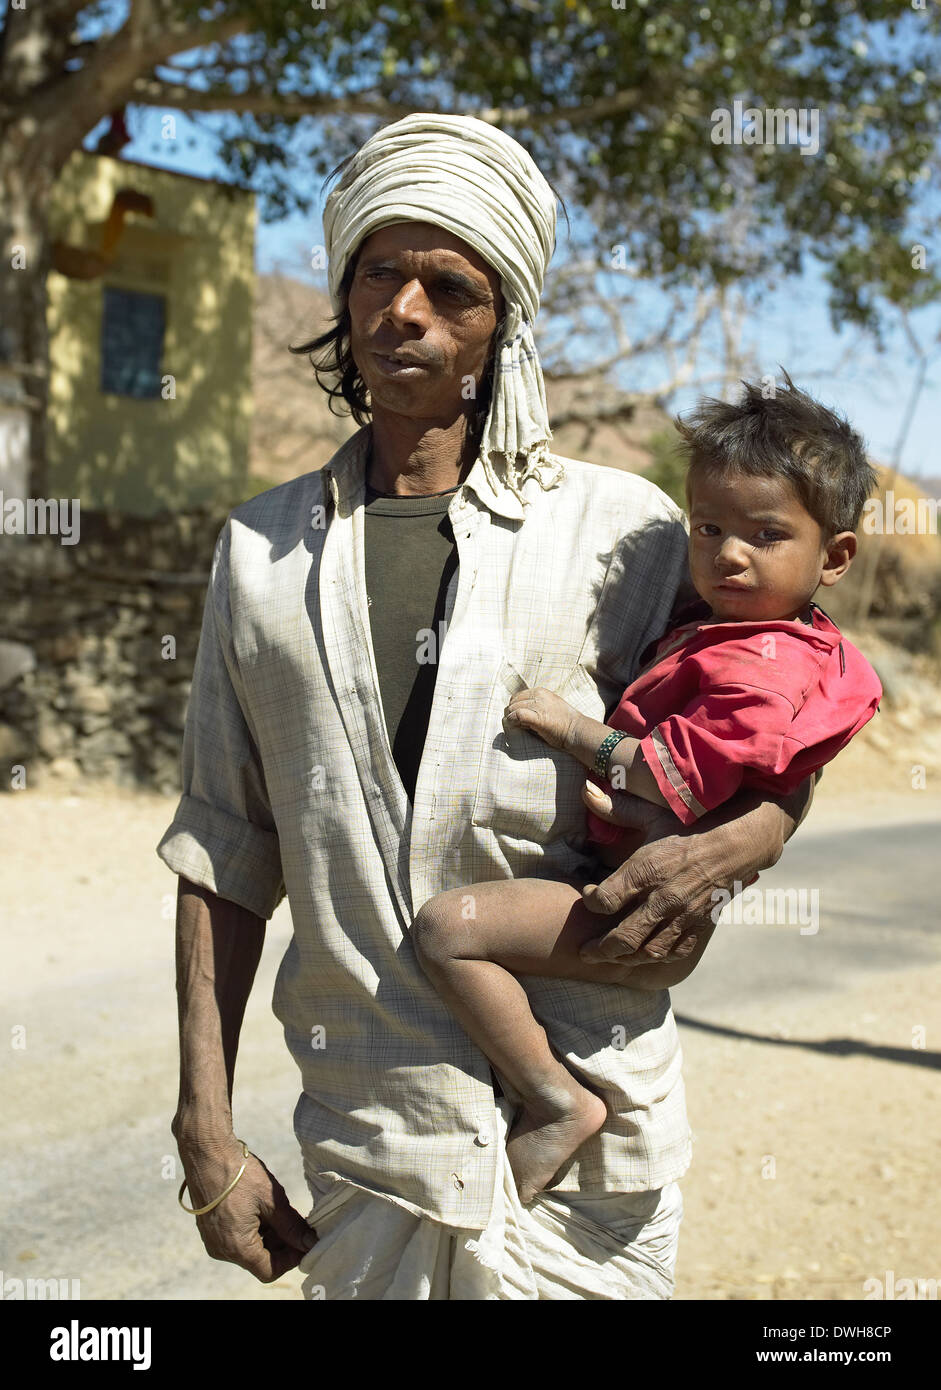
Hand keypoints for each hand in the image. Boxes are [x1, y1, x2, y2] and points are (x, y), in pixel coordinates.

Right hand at [177, 1131, 316, 1282]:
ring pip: (248, 1249)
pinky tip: (262, 1208)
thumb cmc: (239, 1175)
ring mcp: (213, 1239)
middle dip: (281, 1246)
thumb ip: (291, 1227)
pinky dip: (252, 1229)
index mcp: (237, 1247)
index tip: (304, 1242)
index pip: (269, 1270)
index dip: (291, 1259)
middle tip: (297, 1224)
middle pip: (258, 1260)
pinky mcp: (210, 1227)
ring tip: (280, 1212)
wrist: (207, 1152)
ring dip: (267, 1236)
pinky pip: (235, 1238)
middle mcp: (222, 1249)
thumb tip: (309, 1243)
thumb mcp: (272, 1200)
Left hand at [503, 687, 579, 750]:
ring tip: (519, 727)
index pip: (518, 696)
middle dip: (512, 713)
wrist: (577, 731)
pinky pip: (517, 716)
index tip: (518, 717)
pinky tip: (517, 727)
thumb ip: (536, 705)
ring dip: (512, 719)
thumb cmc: (565, 722)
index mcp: (541, 691)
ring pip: (513, 709)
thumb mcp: (550, 705)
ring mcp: (538, 706)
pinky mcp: (537, 717)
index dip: (515, 707)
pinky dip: (513, 721)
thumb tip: (518, 712)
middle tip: (517, 724)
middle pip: (513, 702)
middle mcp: (538, 695)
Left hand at [577, 781, 779, 964]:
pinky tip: (646, 953)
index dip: (590, 903)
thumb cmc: (690, 827)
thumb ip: (617, 809)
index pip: (604, 901)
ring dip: (627, 958)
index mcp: (645, 871)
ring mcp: (682, 916)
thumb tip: (586, 791)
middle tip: (586, 952)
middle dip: (600, 949)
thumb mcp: (652, 815)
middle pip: (623, 938)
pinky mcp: (699, 925)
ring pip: (648, 951)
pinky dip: (658, 957)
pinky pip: (676, 952)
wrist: (736, 843)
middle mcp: (662, 898)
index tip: (590, 895)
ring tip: (613, 957)